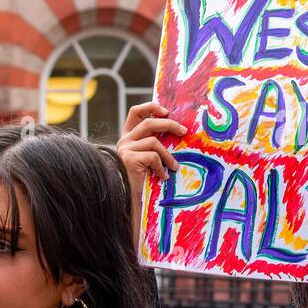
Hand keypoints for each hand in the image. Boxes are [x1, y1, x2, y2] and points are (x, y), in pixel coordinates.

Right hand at [117, 102, 185, 244]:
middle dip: (169, 124)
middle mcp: (124, 140)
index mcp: (129, 136)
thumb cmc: (144, 179)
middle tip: (184, 131)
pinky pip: (152, 156)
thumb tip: (178, 129)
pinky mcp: (128, 159)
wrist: (130, 199)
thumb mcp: (150, 157)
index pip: (136, 112)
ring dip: (168, 155)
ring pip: (154, 141)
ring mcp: (125, 149)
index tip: (167, 111)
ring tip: (174, 167)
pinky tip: (163, 177)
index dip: (151, 107)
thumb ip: (156, 142)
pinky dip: (161, 167)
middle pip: (149, 122)